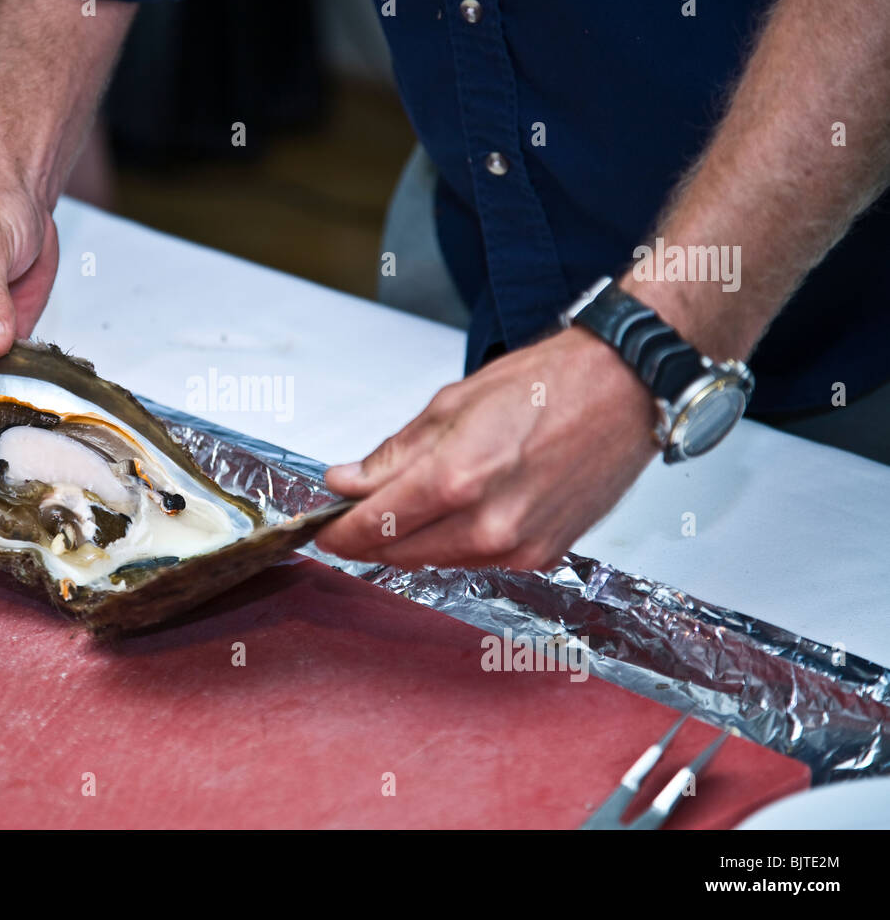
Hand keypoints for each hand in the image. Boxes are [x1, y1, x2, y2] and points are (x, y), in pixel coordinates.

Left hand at [315, 327, 659, 570]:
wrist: (623, 391)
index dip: (339, 531)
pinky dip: (454, 542)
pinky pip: (475, 561)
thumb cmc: (545, 385)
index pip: (373, 525)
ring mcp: (516, 548)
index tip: (323, 528)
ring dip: (411, 540)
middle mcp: (486, 525)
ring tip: (409, 505)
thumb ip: (393, 454)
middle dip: (369, 537)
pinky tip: (458, 511)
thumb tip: (346, 482)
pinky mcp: (541, 556)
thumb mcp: (450, 405)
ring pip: (435, 560)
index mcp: (456, 479)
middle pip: (398, 551)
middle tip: (353, 517)